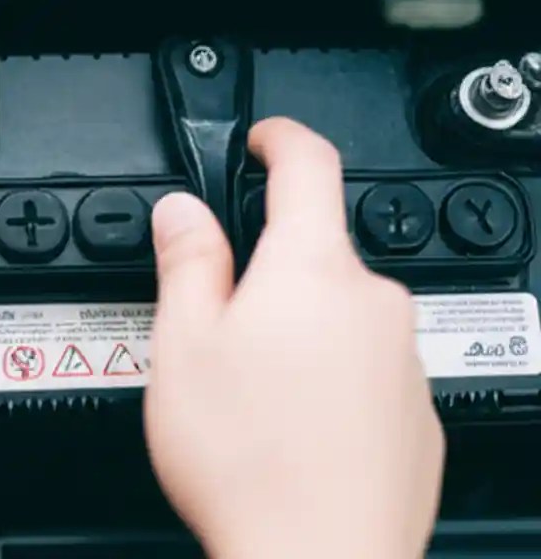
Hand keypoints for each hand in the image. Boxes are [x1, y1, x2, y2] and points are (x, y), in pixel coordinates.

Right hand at [145, 118, 444, 558]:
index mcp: (311, 271)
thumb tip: (184, 212)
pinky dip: (325, 382)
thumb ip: (187, 263)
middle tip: (214, 326)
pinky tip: (286, 429)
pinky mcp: (416, 412)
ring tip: (246, 397)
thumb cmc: (250, 461)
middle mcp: (372, 303)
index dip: (280, 137)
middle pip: (317, 254)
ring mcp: (402, 358)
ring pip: (339, 317)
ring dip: (295, 333)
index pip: (309, 165)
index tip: (264, 138)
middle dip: (267, 272)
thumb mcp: (183, 346)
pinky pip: (363, 370)